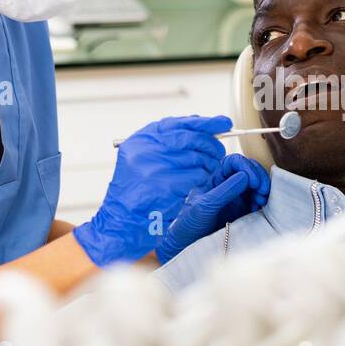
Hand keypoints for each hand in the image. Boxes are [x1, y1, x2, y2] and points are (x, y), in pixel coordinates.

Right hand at [74, 115, 230, 265]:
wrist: (121, 222)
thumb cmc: (136, 192)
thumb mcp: (143, 160)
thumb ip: (167, 143)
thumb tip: (205, 130)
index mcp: (140, 140)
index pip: (177, 123)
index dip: (204, 122)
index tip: (223, 123)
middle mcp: (145, 150)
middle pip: (190, 138)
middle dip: (211, 145)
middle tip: (219, 152)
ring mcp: (154, 167)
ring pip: (197, 158)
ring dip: (208, 165)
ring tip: (206, 172)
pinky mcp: (165, 186)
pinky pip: (197, 177)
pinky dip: (202, 180)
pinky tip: (198, 185)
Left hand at [156, 154, 269, 264]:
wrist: (185, 250)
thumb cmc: (188, 226)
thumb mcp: (204, 207)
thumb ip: (223, 191)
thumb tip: (245, 176)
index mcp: (215, 181)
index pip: (233, 163)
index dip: (246, 166)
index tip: (253, 181)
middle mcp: (227, 188)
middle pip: (248, 172)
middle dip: (259, 178)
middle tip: (263, 191)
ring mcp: (237, 201)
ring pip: (256, 187)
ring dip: (263, 190)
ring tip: (262, 202)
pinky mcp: (244, 215)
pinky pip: (258, 203)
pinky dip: (264, 203)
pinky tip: (261, 210)